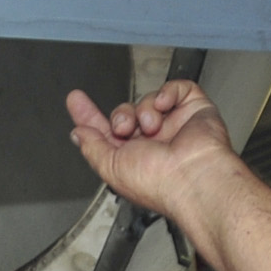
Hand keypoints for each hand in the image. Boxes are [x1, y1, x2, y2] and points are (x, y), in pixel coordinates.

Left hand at [65, 79, 237, 224]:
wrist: (192, 176)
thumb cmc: (158, 183)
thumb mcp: (110, 167)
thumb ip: (92, 147)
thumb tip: (78, 134)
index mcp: (132, 158)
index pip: (106, 132)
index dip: (90, 116)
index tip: (76, 100)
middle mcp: (153, 142)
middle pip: (125, 112)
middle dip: (120, 116)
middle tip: (124, 128)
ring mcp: (174, 125)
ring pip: (148, 100)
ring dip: (144, 109)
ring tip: (152, 126)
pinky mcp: (194, 109)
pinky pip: (177, 88)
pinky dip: (168, 92)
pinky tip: (164, 106)